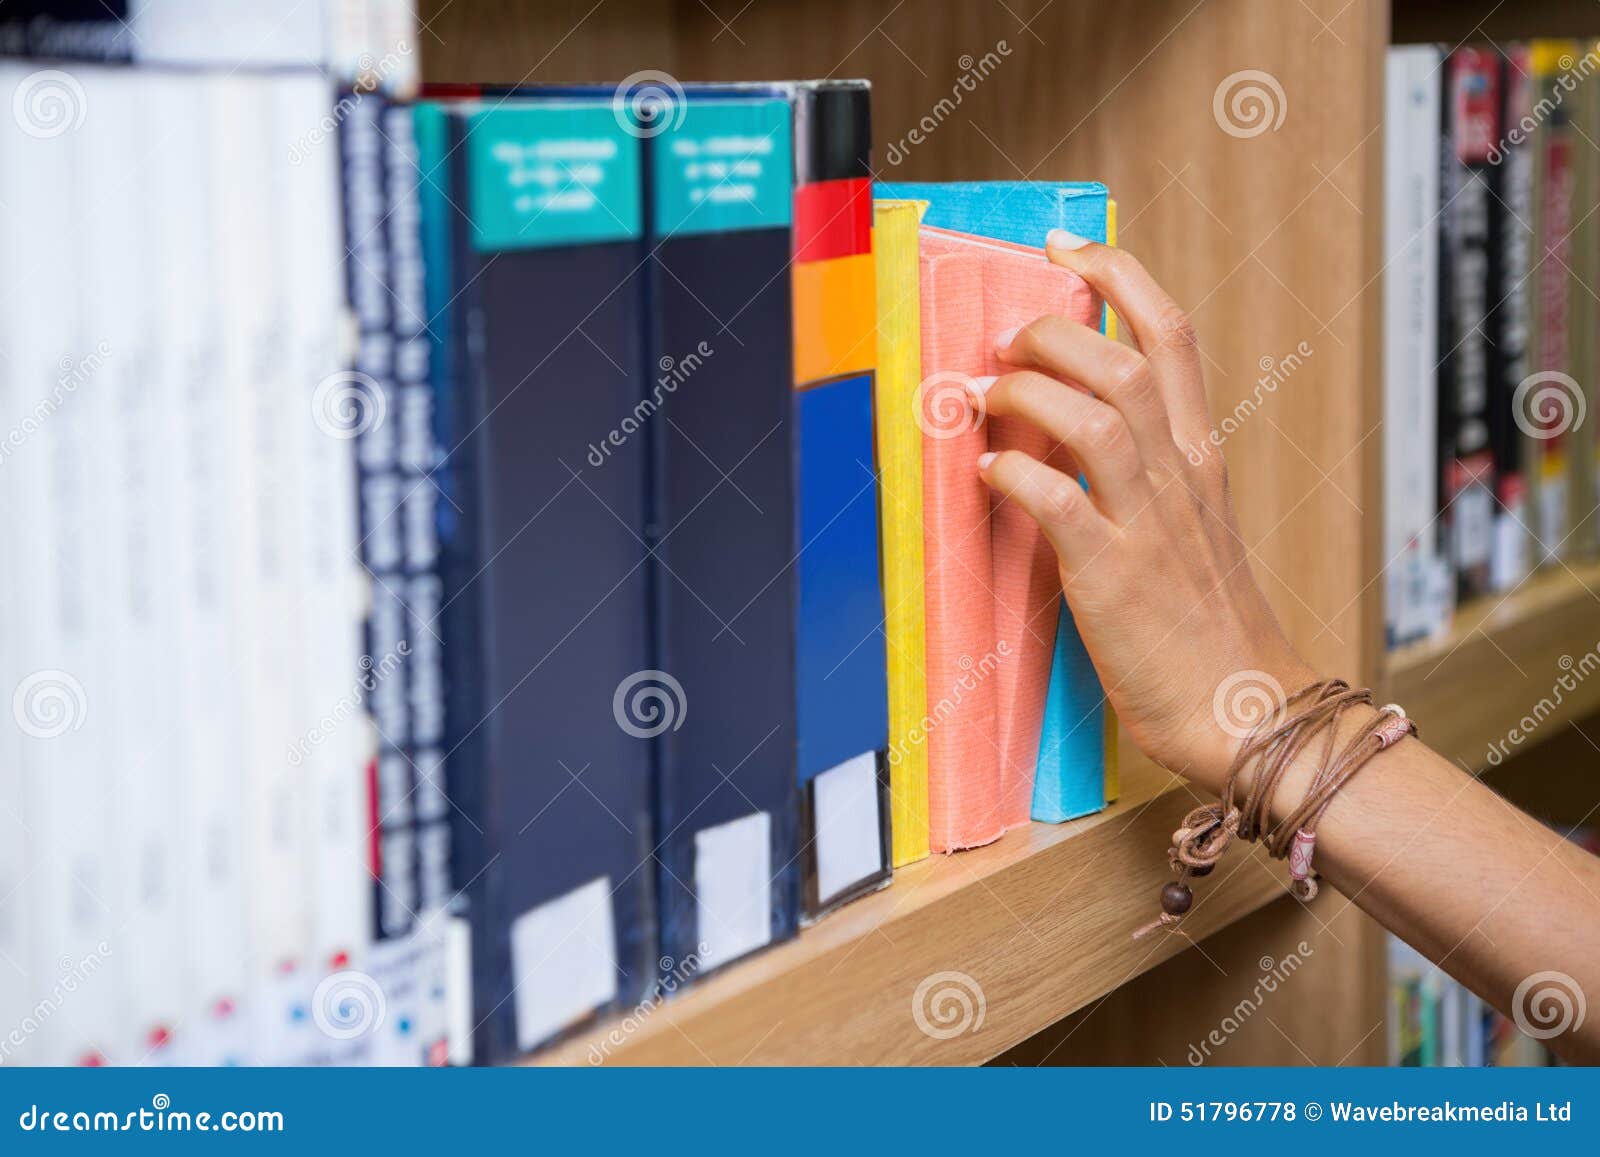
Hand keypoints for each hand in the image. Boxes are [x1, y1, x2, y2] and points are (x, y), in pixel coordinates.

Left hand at [977, 231, 1315, 794]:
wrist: (1243, 710)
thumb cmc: (1207, 623)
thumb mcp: (1191, 525)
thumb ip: (1144, 471)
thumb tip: (1069, 426)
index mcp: (1200, 456)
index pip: (1172, 335)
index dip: (1118, 277)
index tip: (1068, 248)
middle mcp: (1180, 476)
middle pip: (1127, 360)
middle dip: (1056, 329)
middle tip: (1006, 339)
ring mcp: (1151, 524)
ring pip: (1098, 416)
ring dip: (1030, 391)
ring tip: (986, 395)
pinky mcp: (1115, 576)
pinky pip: (1058, 500)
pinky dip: (1016, 472)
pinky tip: (987, 469)